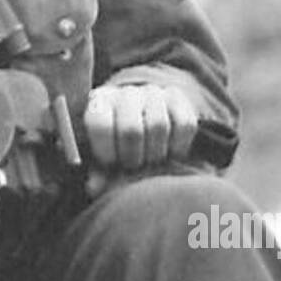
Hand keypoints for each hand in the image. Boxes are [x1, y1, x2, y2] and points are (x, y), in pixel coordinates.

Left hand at [82, 83, 198, 198]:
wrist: (142, 118)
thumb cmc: (116, 142)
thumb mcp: (103, 156)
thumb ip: (98, 172)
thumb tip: (95, 188)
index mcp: (98, 104)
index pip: (99, 124)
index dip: (107, 152)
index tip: (111, 165)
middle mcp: (124, 93)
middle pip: (131, 129)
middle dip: (133, 158)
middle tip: (134, 167)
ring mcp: (152, 92)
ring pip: (159, 125)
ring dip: (156, 153)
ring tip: (150, 161)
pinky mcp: (177, 96)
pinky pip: (185, 124)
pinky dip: (179, 146)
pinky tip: (170, 152)